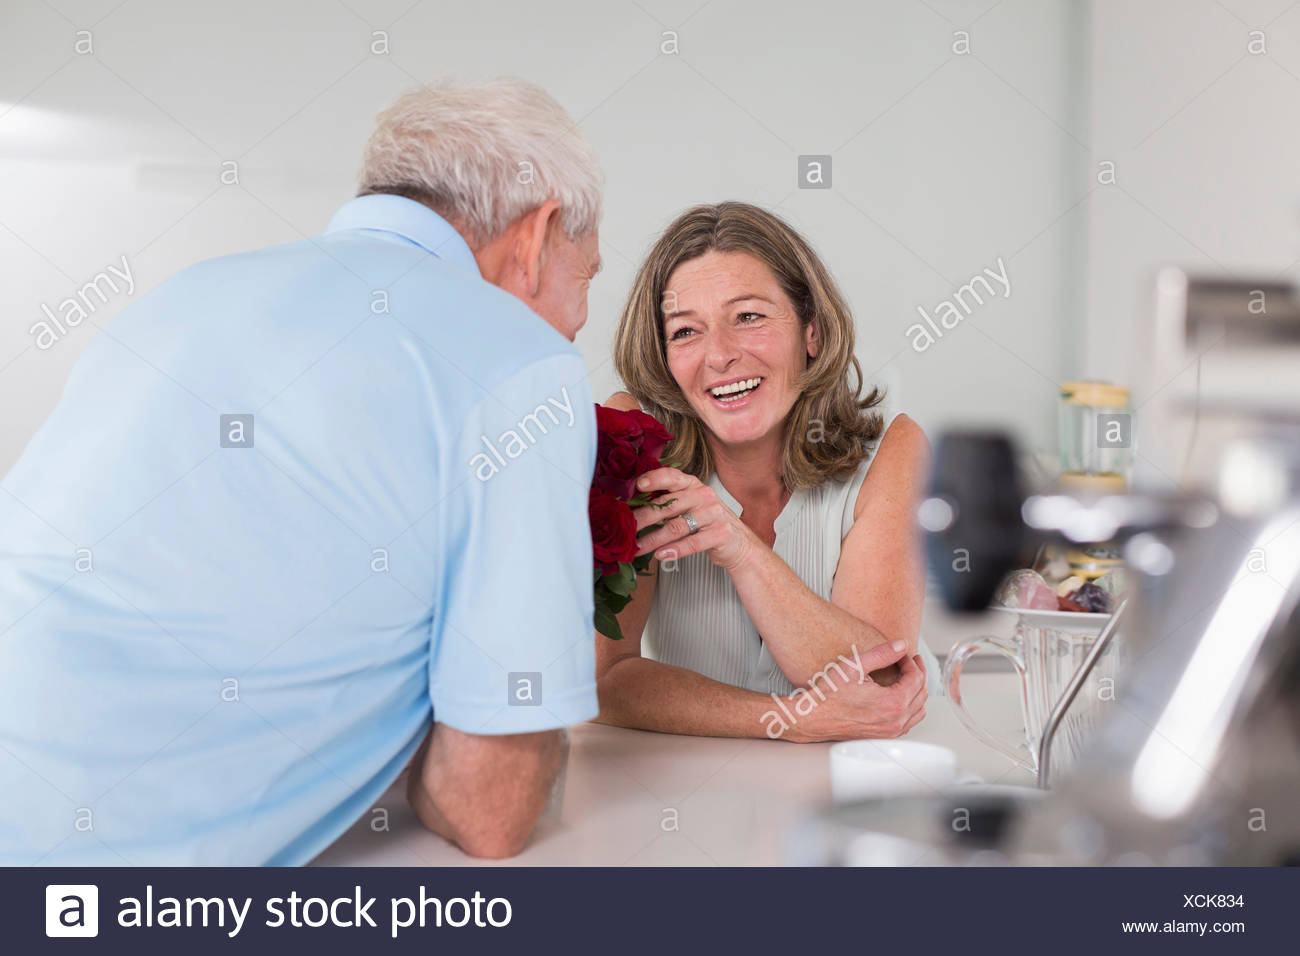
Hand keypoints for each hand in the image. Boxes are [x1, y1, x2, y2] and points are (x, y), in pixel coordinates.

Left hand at [631, 466, 756, 570]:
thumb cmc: (706, 523)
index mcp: (693, 485)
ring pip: (676, 526)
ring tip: (637, 548)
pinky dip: (675, 550)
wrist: (738, 543)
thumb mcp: (689, 507)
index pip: (672, 476)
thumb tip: (633, 509)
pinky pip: (693, 542)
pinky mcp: (721, 533)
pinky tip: (660, 555)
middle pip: (668, 506)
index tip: (637, 486)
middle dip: (644, 518)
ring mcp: (714, 513)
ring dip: (654, 539)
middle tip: (626, 530)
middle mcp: (704, 495)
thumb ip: (667, 504)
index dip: (654, 479)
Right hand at [787, 641, 928, 741]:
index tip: (901, 655)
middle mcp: (895, 721)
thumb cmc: (829, 695)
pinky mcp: (885, 736)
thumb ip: (882, 654)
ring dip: (917, 691)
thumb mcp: (854, 666)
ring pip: (919, 710)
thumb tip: (901, 645)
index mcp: (892, 703)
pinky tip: (900, 695)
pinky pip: (909, 722)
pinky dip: (910, 707)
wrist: (813, 717)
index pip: (916, 678)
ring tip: (907, 676)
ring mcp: (891, 731)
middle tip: (908, 661)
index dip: (911, 663)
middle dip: (918, 674)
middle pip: (922, 694)